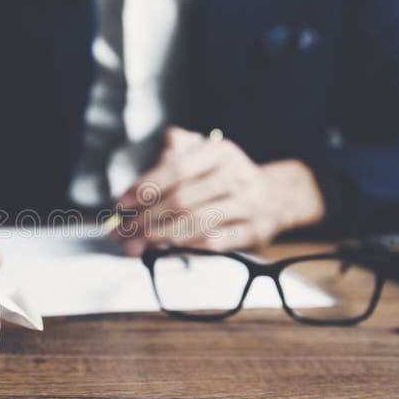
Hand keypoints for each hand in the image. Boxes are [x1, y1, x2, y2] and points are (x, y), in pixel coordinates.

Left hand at [112, 127, 325, 254]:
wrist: (277, 196)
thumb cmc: (226, 174)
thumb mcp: (206, 151)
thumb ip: (178, 146)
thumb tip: (157, 155)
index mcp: (220, 152)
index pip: (177, 168)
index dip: (146, 186)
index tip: (121, 203)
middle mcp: (237, 175)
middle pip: (183, 200)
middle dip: (145, 219)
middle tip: (120, 233)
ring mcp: (248, 205)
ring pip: (197, 223)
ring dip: (160, 238)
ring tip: (136, 246)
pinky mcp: (254, 231)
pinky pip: (216, 242)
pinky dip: (188, 248)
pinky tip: (165, 251)